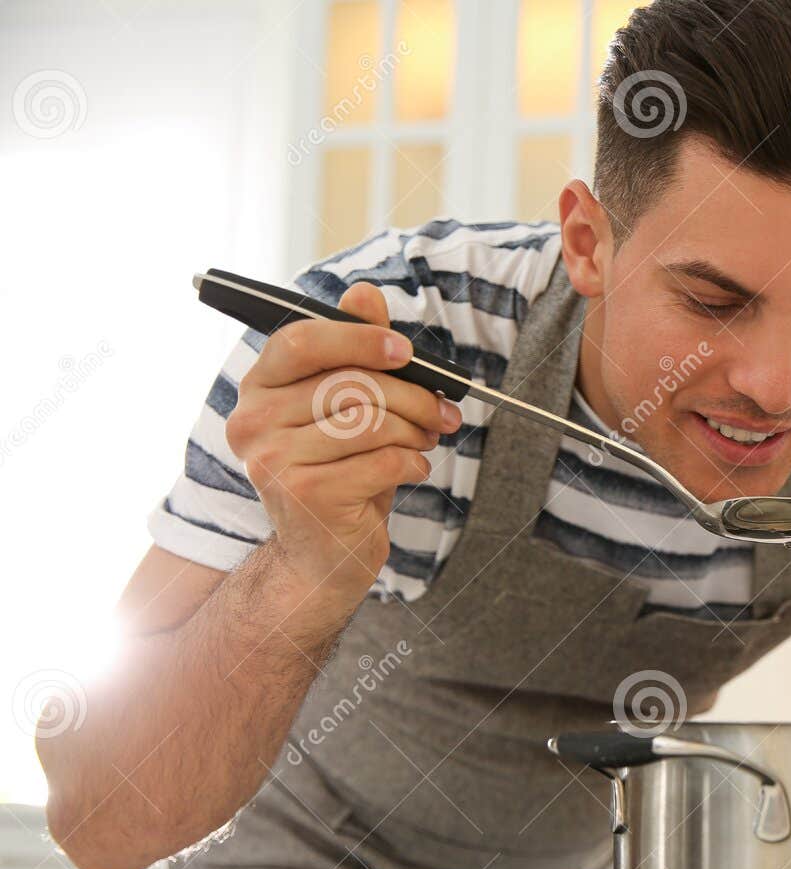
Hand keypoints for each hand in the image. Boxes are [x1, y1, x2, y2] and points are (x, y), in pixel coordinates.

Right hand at [225, 283, 462, 604]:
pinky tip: (411, 469)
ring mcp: (273, 460)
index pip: (302, 340)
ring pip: (370, 420)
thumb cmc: (340, 473)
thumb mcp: (347, 410)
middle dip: (412, 395)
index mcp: (259, 388)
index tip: (405, 352)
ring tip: (425, 441)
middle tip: (441, 412)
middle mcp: (253, 421)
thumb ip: (353, 351)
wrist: (321, 556)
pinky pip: (381, 460)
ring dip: (415, 430)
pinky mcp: (304, 494)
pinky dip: (411, 463)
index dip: (359, 338)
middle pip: (350, 382)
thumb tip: (364, 294)